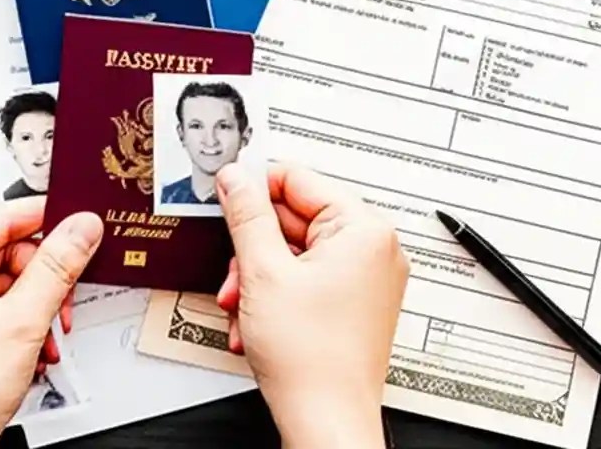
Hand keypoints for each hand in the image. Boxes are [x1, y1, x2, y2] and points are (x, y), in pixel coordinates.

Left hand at [0, 197, 103, 448]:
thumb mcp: (22, 322)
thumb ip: (58, 266)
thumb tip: (79, 228)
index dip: (44, 222)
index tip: (76, 224)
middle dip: (37, 283)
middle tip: (61, 303)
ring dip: (27, 308)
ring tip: (44, 335)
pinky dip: (7, 322)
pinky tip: (26, 345)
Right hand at [214, 163, 407, 448]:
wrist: (326, 422)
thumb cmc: (313, 359)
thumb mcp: (263, 271)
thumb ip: (246, 215)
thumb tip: (236, 178)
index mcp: (364, 230)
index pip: (298, 179)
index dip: (255, 189)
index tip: (226, 195)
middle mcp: (374, 249)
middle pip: (294, 220)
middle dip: (253, 250)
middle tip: (235, 272)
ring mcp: (367, 279)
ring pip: (294, 255)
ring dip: (258, 278)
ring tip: (244, 306)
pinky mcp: (354, 304)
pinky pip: (306, 281)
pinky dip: (275, 297)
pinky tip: (257, 322)